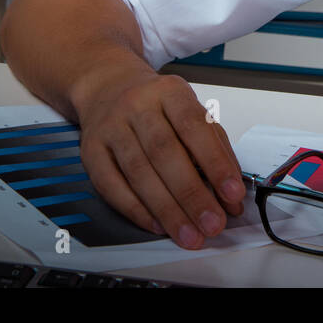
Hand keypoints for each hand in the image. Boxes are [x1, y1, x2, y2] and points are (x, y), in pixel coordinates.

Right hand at [73, 62, 244, 249]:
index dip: (215, 162)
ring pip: (139, 172)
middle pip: (164, 153)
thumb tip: (231, 197)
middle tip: (212, 224)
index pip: (194, 126)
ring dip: (167, 210)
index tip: (232, 194)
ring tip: (189, 234)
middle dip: (192, 194)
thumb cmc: (157, 107)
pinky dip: (136, 209)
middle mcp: (137, 106)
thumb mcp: (190, 111)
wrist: (107, 88)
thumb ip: (215, 149)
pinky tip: (157, 225)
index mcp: (169, 92)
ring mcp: (111, 128)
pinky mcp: (90, 151)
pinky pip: (111, 185)